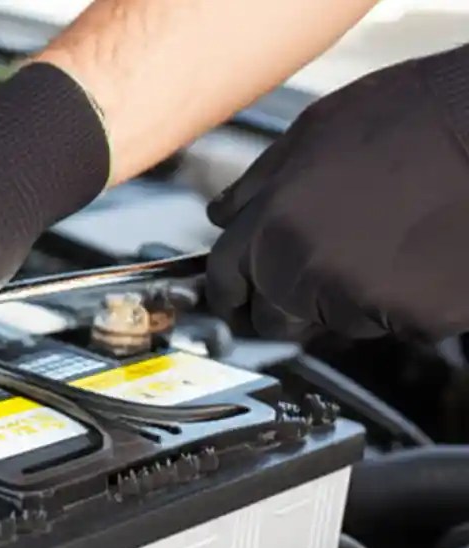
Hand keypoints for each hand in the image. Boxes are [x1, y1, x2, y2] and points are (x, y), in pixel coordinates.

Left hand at [206, 45, 468, 341]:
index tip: (236, 296)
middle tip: (335, 261)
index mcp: (273, 222)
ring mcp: (358, 297)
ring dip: (355, 297)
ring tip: (395, 240)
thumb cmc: (412, 116)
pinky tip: (428, 257)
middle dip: (293, 299)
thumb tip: (223, 214)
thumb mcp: (314, 131)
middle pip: (276, 314)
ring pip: (339, 321)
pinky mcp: (414, 317)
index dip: (232, 288)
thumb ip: (259, 184)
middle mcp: (306, 267)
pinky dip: (410, 304)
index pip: (226, 277)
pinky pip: (399, 325)